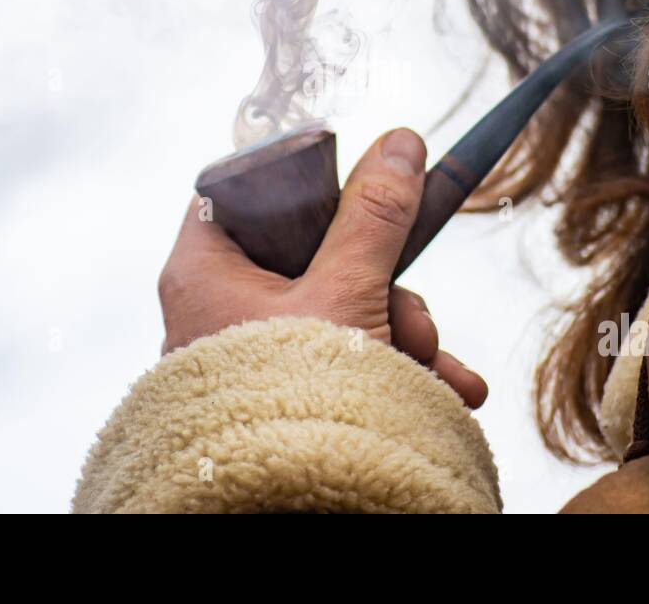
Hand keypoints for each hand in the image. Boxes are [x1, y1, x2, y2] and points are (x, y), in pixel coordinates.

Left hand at [157, 128, 487, 407]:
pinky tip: (443, 389)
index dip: (296, 181)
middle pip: (310, 252)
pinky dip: (389, 367)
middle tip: (415, 321)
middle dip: (386, 286)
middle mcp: (219, 305)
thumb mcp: (346, 293)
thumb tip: (399, 143)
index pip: (238, 191)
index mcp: (205, 269)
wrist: (289, 505)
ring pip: (337, 307)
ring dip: (401, 333)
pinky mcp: (283, 387)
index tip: (353, 187)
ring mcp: (251, 349)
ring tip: (440, 372)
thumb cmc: (294, 398)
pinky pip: (339, 354)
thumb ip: (373, 216)